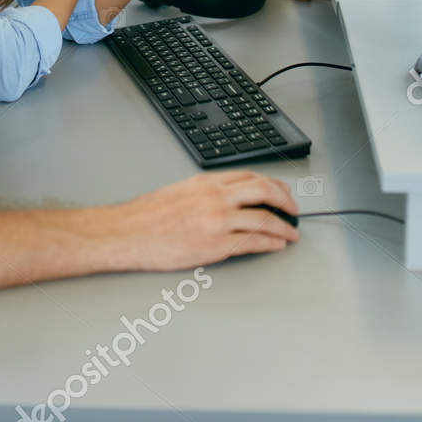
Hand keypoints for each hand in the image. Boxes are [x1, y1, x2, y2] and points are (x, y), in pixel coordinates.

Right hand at [123, 170, 299, 268]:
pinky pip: (253, 241)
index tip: (281, 192)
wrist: (126, 233)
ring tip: (292, 233)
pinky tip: (276, 245)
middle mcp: (216, 197)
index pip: (250, 176)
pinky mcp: (216, 244)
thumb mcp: (179, 192)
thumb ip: (205, 193)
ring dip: (284, 226)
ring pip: (264, 218)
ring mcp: (217, 220)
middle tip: (295, 210)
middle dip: (285, 200)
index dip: (272, 184)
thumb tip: (227, 199)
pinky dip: (270, 242)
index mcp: (206, 182)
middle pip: (264, 190)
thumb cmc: (145, 216)